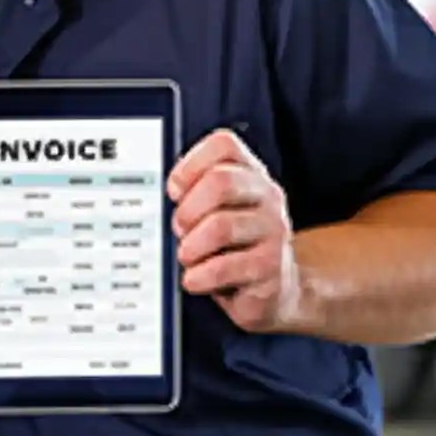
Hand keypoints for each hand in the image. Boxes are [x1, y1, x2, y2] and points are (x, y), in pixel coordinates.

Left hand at [167, 129, 305, 332]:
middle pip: (221, 182)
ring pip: (220, 227)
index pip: (224, 146)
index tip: (174, 191)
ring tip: (188, 256)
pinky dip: (199, 276)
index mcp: (249, 174)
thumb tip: (162, 197)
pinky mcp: (271, 266)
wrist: (273, 289)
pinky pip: (224, 267)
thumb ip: (193, 196)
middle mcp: (267, 196)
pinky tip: (195, 279)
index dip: (190, 164)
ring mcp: (273, 230)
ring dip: (191, 246)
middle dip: (187, 210)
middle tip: (179, 229)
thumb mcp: (215, 213)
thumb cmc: (232, 247)